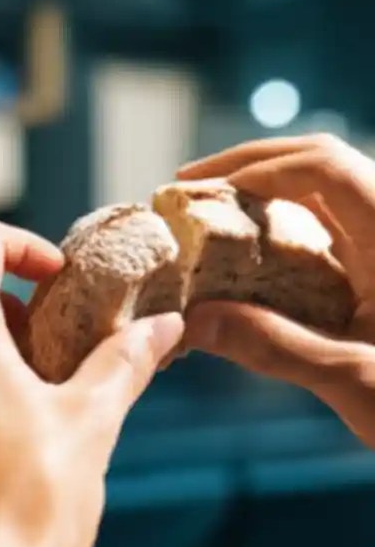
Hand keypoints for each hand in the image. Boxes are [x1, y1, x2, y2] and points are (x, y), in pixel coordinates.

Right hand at [178, 134, 374, 445]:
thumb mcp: (355, 382)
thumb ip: (274, 347)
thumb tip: (194, 321)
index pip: (325, 167)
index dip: (259, 166)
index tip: (201, 187)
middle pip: (324, 164)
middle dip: (253, 166)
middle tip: (190, 184)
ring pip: (325, 197)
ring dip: (265, 196)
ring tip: (209, 213)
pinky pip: (329, 234)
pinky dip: (282, 231)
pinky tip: (245, 258)